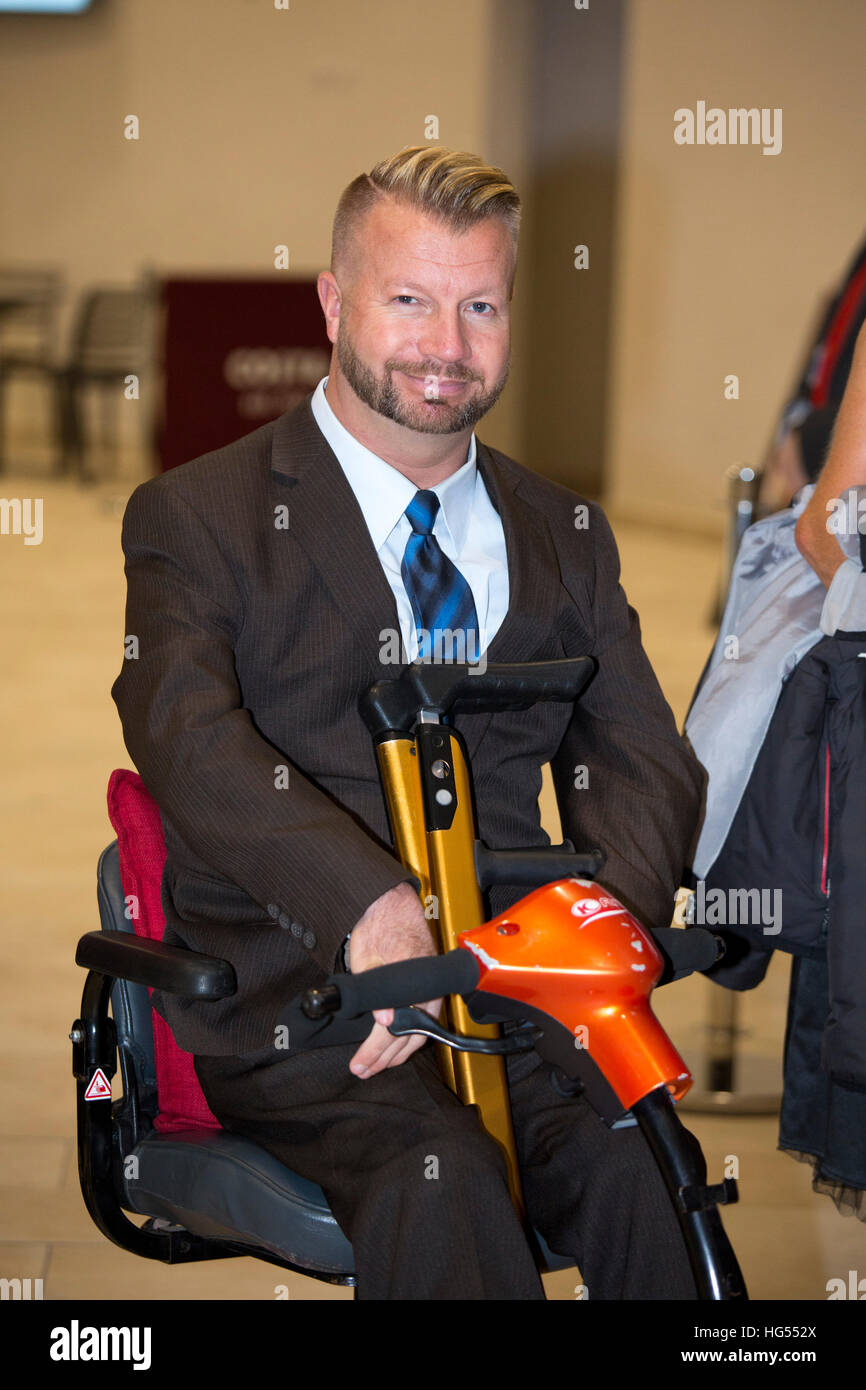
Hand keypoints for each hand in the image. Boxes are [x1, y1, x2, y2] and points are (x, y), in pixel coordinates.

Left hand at [347, 881, 441, 1078]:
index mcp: (412, 981)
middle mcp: (427, 990)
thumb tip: (384, 1021)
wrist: (393, 905)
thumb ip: (374, 993)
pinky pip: (424, 1023)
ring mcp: (431, 991)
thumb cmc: (379, 926)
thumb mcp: (367, 959)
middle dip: (385, 1058)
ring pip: (420, 1033)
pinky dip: (409, 1040)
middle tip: (363, 1070)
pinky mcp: (429, 990)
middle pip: (409, 1037)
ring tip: (376, 1066)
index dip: (376, 1049)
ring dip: (398, 1053)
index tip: (361, 1063)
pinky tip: (396, 1049)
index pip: (396, 1028)